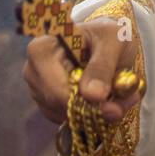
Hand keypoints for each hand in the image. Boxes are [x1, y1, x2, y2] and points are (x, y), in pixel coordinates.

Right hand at [24, 18, 143, 124]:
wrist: (106, 42)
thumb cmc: (107, 35)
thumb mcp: (113, 40)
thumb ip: (103, 66)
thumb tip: (92, 96)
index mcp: (42, 48)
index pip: (52, 86)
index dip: (79, 100)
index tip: (109, 102)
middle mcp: (33, 70)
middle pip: (57, 104)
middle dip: (92, 109)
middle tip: (121, 103)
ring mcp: (39, 90)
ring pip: (65, 115)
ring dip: (96, 113)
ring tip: (117, 95)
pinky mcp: (49, 105)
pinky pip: (69, 120)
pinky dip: (92, 117)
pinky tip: (106, 100)